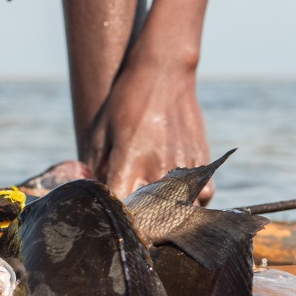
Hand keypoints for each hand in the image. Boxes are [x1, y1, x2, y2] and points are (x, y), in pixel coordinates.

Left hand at [86, 32, 212, 203]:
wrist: (163, 72)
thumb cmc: (126, 100)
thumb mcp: (102, 130)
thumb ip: (96, 165)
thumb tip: (92, 192)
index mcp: (130, 162)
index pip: (123, 209)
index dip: (119, 219)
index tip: (116, 219)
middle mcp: (158, 168)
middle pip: (154, 218)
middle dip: (145, 223)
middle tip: (140, 220)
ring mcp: (184, 166)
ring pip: (182, 211)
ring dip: (172, 215)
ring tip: (163, 210)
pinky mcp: (202, 160)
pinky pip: (204, 195)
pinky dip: (194, 200)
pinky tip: (182, 193)